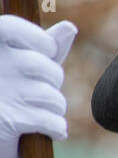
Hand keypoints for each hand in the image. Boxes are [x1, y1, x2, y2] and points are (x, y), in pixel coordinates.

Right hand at [0, 15, 76, 157]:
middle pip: (44, 67)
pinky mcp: (7, 120)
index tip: (47, 53)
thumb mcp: (22, 69)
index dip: (40, 40)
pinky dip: (56, 128)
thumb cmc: (7, 98)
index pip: (13, 27)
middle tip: (40, 93)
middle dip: (53, 81)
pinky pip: (50, 120)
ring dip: (55, 108)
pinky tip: (50, 130)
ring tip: (40, 112)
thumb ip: (44, 49)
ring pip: (51, 96)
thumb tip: (70, 27)